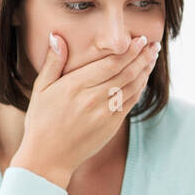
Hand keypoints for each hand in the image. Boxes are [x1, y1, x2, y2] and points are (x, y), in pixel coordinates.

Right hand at [15, 32, 159, 185]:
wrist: (48, 158)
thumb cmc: (41, 122)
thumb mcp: (40, 89)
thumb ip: (52, 63)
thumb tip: (57, 37)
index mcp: (74, 86)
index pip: (109, 63)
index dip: (128, 51)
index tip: (140, 39)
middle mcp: (92, 98)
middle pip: (125, 73)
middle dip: (142, 57)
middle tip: (153, 45)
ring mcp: (104, 114)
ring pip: (132, 87)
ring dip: (145, 71)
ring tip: (153, 57)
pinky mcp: (112, 126)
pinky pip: (130, 103)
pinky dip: (140, 89)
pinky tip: (144, 79)